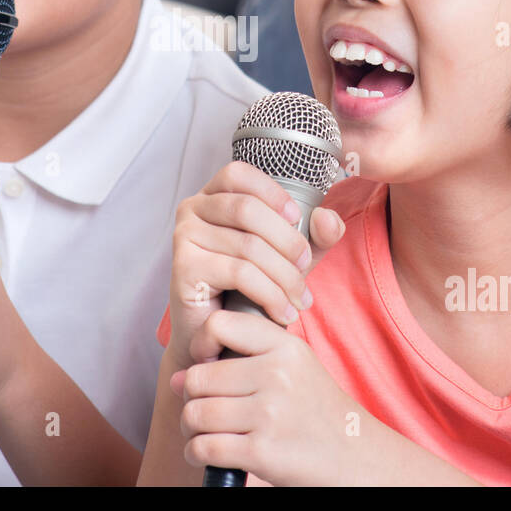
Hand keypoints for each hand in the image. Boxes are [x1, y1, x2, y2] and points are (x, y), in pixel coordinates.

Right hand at [165, 161, 343, 370]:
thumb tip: (327, 218)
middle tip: (306, 268)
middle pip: (247, 209)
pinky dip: (270, 294)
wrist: (218, 338)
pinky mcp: (183, 268)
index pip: (238, 173)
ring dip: (284, 276)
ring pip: (248, 245)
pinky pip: (238, 272)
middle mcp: (191, 210)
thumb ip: (314, 235)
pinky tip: (282, 312)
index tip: (298, 218)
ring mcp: (183, 237)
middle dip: (287, 240)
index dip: (271, 191)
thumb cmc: (249, 290)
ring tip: (299, 299)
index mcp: (211, 196)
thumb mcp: (288, 257)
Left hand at [170, 308, 364, 485]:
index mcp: (285, 347)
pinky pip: (204, 447)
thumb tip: (175, 378)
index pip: (219, 325)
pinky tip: (206, 452)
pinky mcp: (261, 451)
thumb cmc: (316, 411)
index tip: (206, 363)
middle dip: (190, 397)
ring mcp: (269, 414)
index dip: (200, 344)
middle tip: (202, 409)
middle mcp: (277, 375)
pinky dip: (196, 452)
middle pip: (198, 377)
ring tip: (202, 432)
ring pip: (195, 413)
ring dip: (190, 428)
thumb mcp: (294, 367)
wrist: (355, 457)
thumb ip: (241, 361)